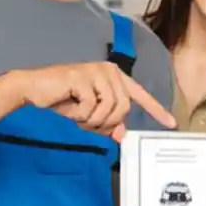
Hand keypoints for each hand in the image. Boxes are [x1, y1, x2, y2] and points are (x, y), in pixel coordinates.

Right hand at [15, 61, 175, 139]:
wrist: (34, 90)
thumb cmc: (63, 100)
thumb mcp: (89, 115)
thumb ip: (108, 122)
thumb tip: (121, 134)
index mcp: (114, 77)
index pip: (139, 95)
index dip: (156, 110)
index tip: (171, 123)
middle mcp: (109, 71)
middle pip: (124, 107)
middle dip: (106, 122)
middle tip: (88, 123)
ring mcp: (96, 71)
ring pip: (110, 108)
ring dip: (92, 120)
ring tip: (78, 114)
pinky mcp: (83, 76)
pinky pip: (91, 107)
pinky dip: (80, 115)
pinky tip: (69, 106)